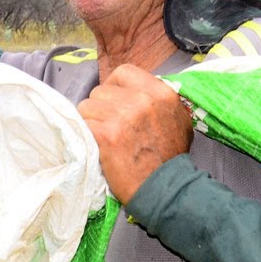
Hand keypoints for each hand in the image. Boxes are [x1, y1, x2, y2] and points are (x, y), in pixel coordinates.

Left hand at [77, 64, 193, 201]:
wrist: (166, 189)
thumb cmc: (170, 157)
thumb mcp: (177, 119)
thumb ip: (157, 101)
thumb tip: (135, 92)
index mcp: (160, 92)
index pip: (123, 72)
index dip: (114, 87)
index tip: (114, 104)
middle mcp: (142, 99)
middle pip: (100, 91)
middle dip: (100, 108)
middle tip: (109, 128)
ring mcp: (123, 116)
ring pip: (87, 106)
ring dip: (91, 122)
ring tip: (104, 139)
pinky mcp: (106, 134)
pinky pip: (83, 124)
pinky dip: (86, 135)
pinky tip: (98, 147)